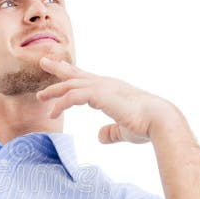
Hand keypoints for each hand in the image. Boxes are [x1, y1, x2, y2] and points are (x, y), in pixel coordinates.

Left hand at [36, 57, 181, 143]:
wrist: (159, 120)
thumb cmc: (146, 125)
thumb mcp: (124, 129)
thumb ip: (111, 131)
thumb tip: (99, 135)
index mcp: (111, 89)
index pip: (87, 78)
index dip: (72, 73)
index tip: (59, 68)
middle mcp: (106, 84)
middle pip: (76, 73)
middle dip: (59, 68)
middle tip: (43, 62)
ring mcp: (103, 87)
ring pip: (71, 84)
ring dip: (54, 90)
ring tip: (40, 97)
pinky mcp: (99, 94)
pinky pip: (72, 96)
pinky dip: (60, 103)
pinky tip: (52, 113)